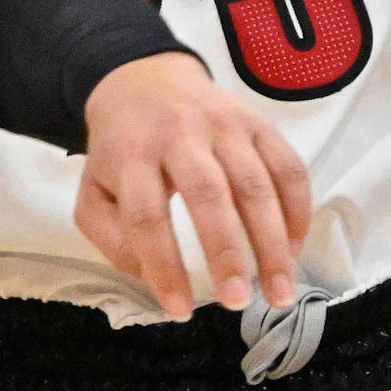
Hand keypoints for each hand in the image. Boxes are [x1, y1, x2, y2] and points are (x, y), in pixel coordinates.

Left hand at [70, 52, 313, 320]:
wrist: (146, 80)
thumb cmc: (121, 148)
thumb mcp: (93, 191)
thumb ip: (112, 238)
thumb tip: (154, 276)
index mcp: (132, 153)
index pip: (147, 214)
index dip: (164, 265)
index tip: (179, 310)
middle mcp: (180, 133)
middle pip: (208, 194)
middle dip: (226, 252)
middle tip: (238, 303)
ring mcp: (224, 123)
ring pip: (255, 182)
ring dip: (271, 242)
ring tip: (279, 291)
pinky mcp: (257, 121)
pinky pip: (288, 166)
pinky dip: (297, 210)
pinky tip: (292, 248)